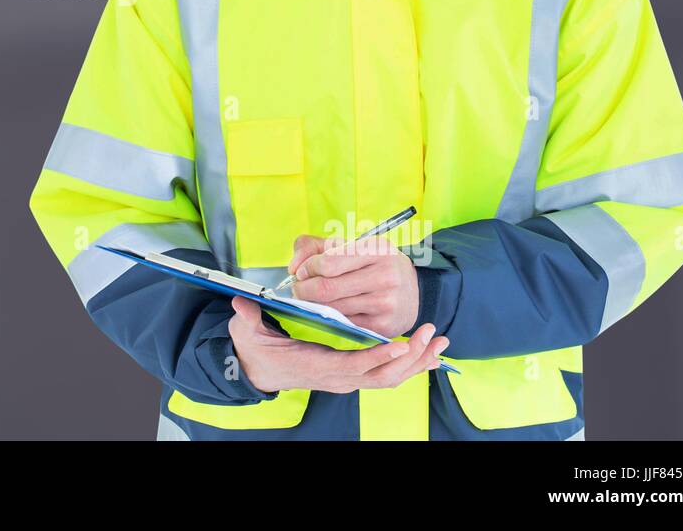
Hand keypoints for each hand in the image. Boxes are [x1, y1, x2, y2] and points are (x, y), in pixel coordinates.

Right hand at [228, 296, 447, 393]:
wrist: (259, 370)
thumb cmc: (257, 349)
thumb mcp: (248, 333)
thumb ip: (248, 319)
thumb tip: (242, 303)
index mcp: (316, 367)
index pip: (351, 366)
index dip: (376, 358)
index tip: (400, 345)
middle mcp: (337, 378)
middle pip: (381, 376)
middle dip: (411, 359)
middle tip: (433, 336)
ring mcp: (347, 379)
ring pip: (390, 378)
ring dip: (418, 362)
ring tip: (440, 343)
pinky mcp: (353, 375)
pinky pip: (388, 375)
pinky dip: (410, 365)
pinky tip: (429, 353)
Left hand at [284, 233, 420, 338]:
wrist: (413, 290)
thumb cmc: (372, 263)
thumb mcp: (351, 245)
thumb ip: (314, 247)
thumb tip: (293, 268)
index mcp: (376, 250)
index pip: (328, 262)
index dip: (307, 268)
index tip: (301, 272)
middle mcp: (385, 276)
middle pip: (326, 288)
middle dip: (303, 289)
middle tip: (298, 289)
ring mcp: (386, 303)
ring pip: (332, 308)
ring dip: (313, 305)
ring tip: (311, 299)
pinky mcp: (383, 326)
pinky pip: (343, 324)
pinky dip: (329, 318)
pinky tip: (328, 311)